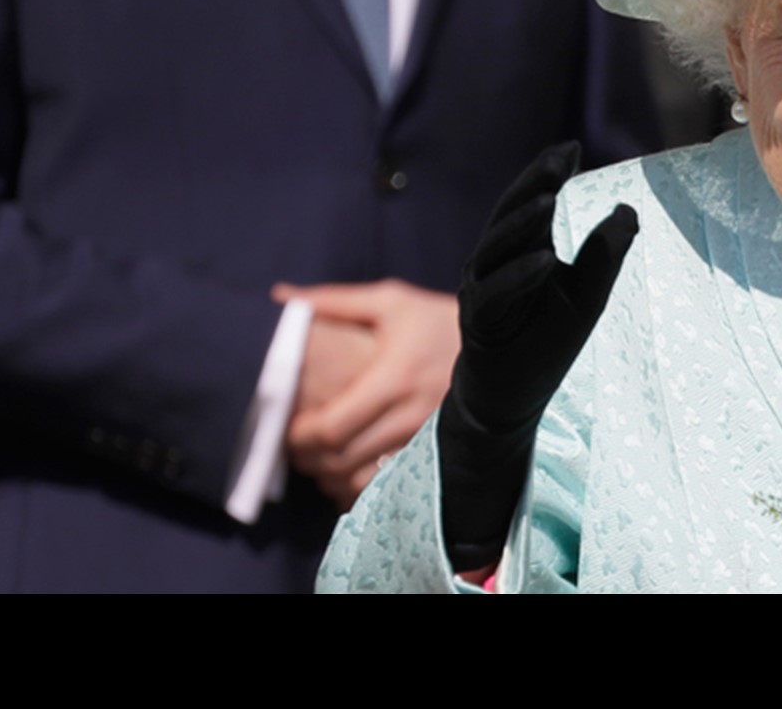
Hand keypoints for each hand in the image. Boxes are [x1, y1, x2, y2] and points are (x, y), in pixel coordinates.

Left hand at [279, 279, 460, 509]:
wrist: (501, 344)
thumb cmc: (438, 319)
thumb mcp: (390, 302)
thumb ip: (334, 302)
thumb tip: (281, 296)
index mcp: (394, 378)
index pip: (333, 428)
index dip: (301, 437)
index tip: (288, 429)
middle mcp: (412, 414)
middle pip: (343, 458)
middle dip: (309, 459)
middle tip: (295, 448)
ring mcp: (427, 437)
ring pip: (364, 478)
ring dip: (332, 476)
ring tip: (319, 460)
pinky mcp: (437, 450)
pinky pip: (390, 482)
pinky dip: (361, 484)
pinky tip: (350, 470)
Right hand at [439, 141, 635, 568]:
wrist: (510, 399)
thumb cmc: (545, 343)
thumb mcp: (587, 295)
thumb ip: (604, 253)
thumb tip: (628, 209)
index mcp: (520, 250)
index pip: (532, 203)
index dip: (548, 174)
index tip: (572, 146)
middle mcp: (495, 263)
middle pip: (511, 215)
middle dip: (533, 185)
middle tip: (559, 160)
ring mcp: (482, 291)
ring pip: (497, 249)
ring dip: (523, 224)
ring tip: (549, 198)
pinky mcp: (479, 324)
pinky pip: (496, 295)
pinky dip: (519, 277)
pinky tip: (545, 261)